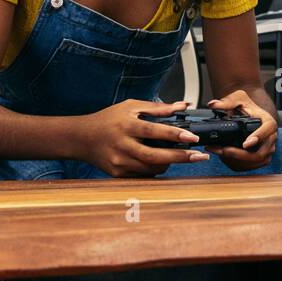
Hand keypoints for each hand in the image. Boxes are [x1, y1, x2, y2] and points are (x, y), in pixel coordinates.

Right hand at [75, 99, 211, 177]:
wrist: (82, 138)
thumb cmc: (108, 120)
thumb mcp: (130, 107)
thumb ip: (157, 108)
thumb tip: (182, 106)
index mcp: (126, 126)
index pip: (154, 131)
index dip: (175, 135)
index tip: (193, 138)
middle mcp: (122, 146)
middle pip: (155, 156)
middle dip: (180, 157)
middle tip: (199, 156)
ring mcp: (119, 162)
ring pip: (151, 168)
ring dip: (169, 163)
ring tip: (181, 156)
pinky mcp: (118, 174)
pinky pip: (143, 175)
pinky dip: (156, 169)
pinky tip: (163, 162)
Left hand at [206, 89, 277, 170]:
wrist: (248, 114)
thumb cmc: (245, 107)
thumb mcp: (237, 99)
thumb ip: (226, 102)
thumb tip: (213, 105)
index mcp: (269, 123)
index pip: (267, 131)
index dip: (257, 138)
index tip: (245, 143)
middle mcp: (271, 139)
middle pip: (259, 154)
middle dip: (238, 154)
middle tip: (222, 149)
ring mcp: (266, 151)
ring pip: (253, 163)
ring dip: (234, 160)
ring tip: (218, 151)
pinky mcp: (259, 159)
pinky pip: (248, 166)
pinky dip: (235, 163)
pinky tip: (223, 156)